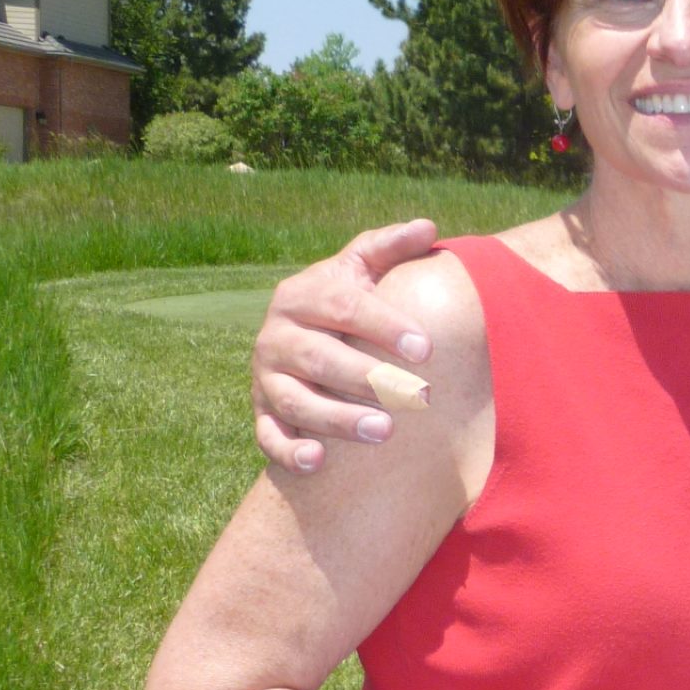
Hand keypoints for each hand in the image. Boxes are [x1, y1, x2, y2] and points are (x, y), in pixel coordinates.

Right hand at [253, 220, 440, 472]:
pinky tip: (318, 462)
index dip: (384, 325)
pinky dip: (288, 450)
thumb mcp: (359, 270)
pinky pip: (268, 435)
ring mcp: (266, 377)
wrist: (299, 335)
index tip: (425, 348)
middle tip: (417, 397)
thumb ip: (389, 248)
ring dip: (337, 418)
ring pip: (295, 401)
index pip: (343, 307)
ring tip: (383, 431)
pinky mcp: (262, 412)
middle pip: (319, 358)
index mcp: (302, 295)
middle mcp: (277, 336)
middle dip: (368, 379)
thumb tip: (428, 227)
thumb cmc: (343, 302)